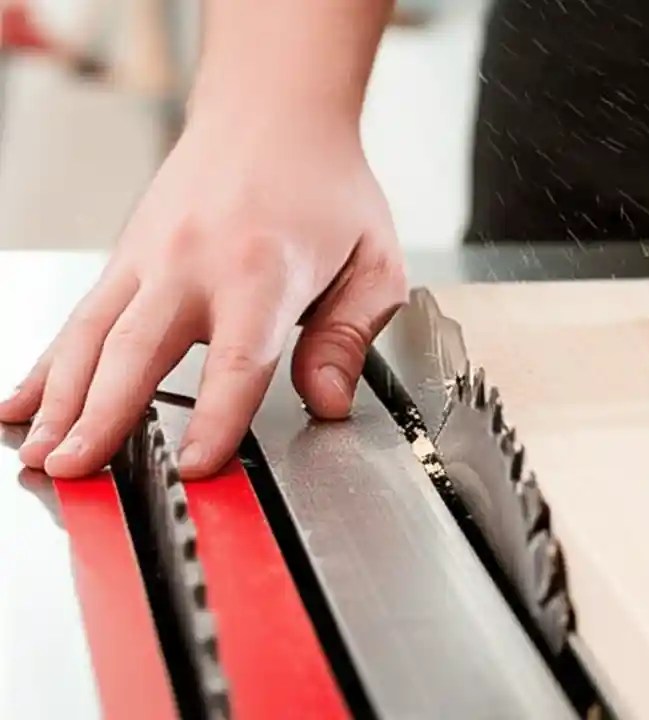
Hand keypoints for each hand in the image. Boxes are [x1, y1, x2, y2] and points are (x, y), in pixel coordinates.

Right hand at [0, 110, 406, 477]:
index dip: (217, 417)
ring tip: (40, 453)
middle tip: (76, 471)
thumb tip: (329, 401)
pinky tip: (21, 402)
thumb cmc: (328, 187)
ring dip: (61, 399)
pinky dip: (46, 363)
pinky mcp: (126, 254)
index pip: (239, 359)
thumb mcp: (373, 261)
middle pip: (140, 351)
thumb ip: (350, 337)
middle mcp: (195, 263)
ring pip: (92, 336)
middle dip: (103, 416)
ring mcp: (150, 257)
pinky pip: (80, 316)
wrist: (275, 109)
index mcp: (264, 272)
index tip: (199, 466)